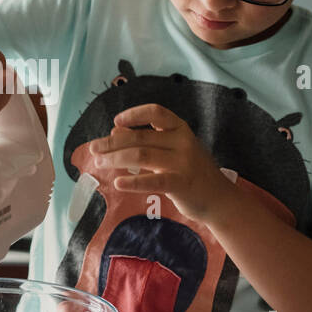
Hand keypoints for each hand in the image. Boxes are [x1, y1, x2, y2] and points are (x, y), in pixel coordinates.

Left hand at [89, 103, 236, 224]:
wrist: (219, 198)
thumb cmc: (192, 172)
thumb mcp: (171, 151)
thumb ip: (147, 141)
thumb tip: (115, 132)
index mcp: (180, 129)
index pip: (156, 112)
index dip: (134, 114)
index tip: (115, 122)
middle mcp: (182, 141)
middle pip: (140, 137)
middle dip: (112, 143)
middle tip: (93, 149)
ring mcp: (183, 162)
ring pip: (141, 155)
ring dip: (115, 159)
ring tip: (99, 163)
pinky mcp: (182, 184)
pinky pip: (153, 181)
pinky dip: (134, 181)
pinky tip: (119, 183)